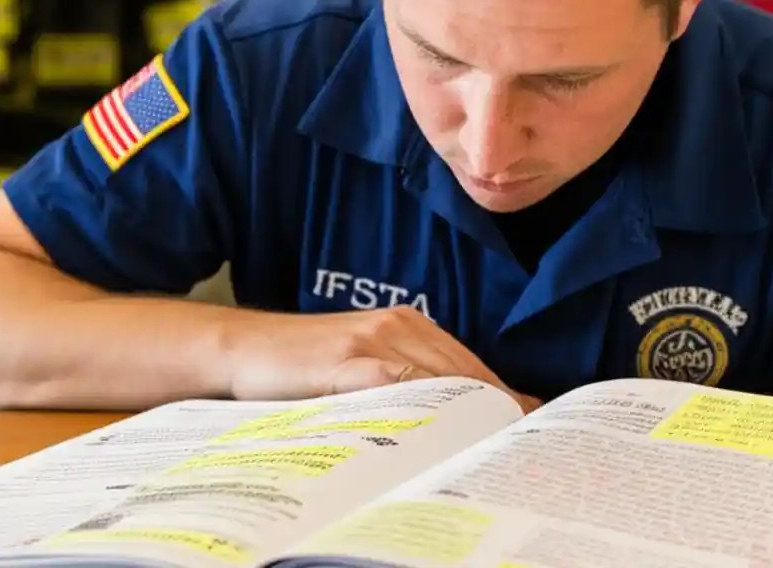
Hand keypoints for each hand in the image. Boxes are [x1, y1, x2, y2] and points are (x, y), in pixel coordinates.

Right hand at [227, 306, 536, 411]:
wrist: (242, 349)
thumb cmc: (302, 367)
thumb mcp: (360, 370)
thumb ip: (403, 384)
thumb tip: (451, 424)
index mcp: (407, 325)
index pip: (470, 365)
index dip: (503, 396)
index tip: (530, 425)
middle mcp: (398, 325)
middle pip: (466, 372)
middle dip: (499, 408)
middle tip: (524, 442)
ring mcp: (374, 340)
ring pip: (442, 379)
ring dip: (474, 413)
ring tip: (499, 446)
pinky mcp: (349, 360)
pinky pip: (400, 386)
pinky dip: (429, 410)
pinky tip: (446, 435)